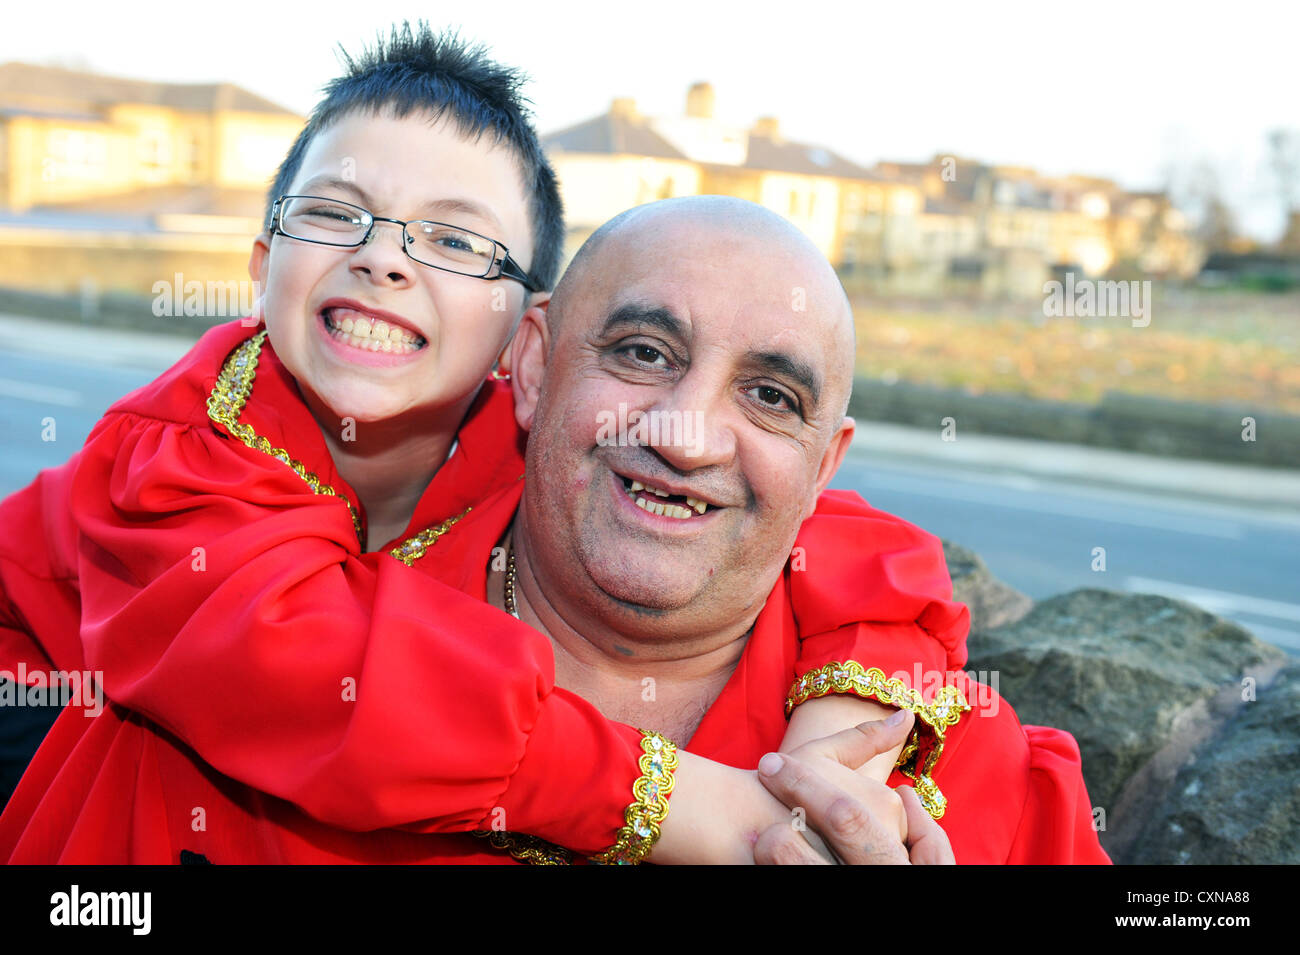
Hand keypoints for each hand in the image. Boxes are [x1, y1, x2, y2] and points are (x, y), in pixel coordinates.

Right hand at [753, 714, 955, 863]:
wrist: (739, 819)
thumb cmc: (780, 782)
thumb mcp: (823, 753)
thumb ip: (868, 737)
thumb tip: (906, 715)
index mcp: (887, 805)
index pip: (888, 815)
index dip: (849, 809)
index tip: (818, 806)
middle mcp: (886, 837)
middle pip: (880, 839)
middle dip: (851, 834)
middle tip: (815, 826)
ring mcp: (864, 863)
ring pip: (865, 859)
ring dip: (843, 851)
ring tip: (811, 843)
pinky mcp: (836, 875)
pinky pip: (843, 869)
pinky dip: (829, 862)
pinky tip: (812, 856)